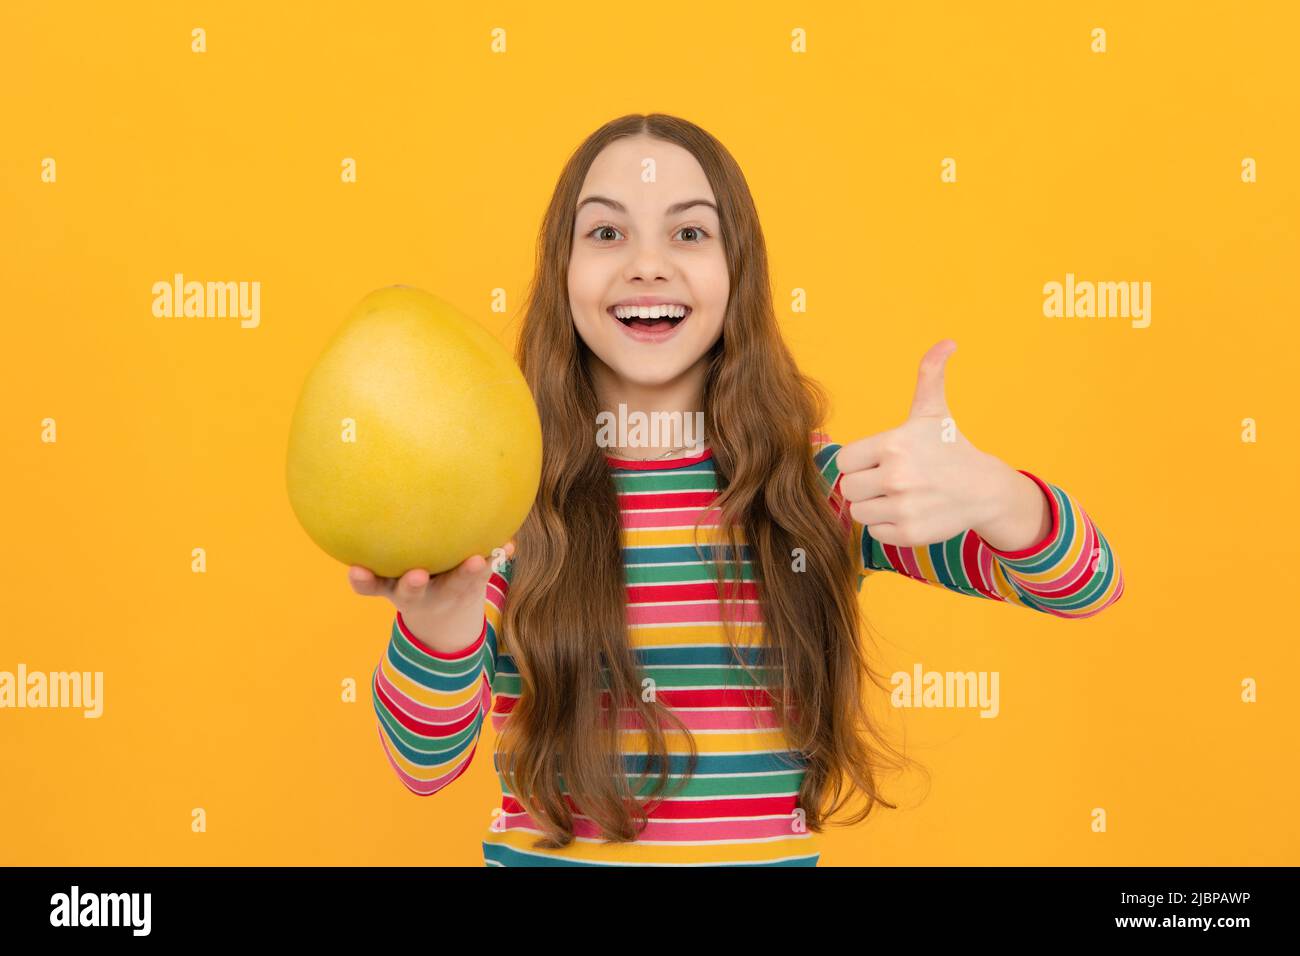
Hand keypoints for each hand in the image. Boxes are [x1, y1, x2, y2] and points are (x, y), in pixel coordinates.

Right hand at [347, 540, 514, 648]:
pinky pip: (484, 575)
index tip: (356, 571)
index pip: (373, 586)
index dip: (363, 581)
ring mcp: (446, 592)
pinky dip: (497, 558)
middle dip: (412, 585)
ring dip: (466, 575)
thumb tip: (359, 484)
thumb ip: (379, 543)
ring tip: (477, 562)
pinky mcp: (471, 588)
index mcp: (393, 588)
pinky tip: (508, 545)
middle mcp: (418, 592)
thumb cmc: (411, 577)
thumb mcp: (391, 570)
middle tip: (417, 575)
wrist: (444, 619)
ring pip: (455, 586)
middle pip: (411, 593)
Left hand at [834, 340, 1004, 547]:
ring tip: (898, 495)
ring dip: (873, 506)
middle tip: (888, 479)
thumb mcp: (934, 410)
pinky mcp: (909, 533)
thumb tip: (947, 342)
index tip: (878, 460)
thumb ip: (930, 375)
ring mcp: (903, 507)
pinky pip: (875, 532)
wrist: (985, 489)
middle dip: (864, 484)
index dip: (858, 461)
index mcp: (892, 445)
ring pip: (858, 512)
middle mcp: (896, 477)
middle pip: (848, 488)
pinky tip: (908, 512)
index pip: (844, 460)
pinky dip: (887, 526)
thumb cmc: (951, 447)